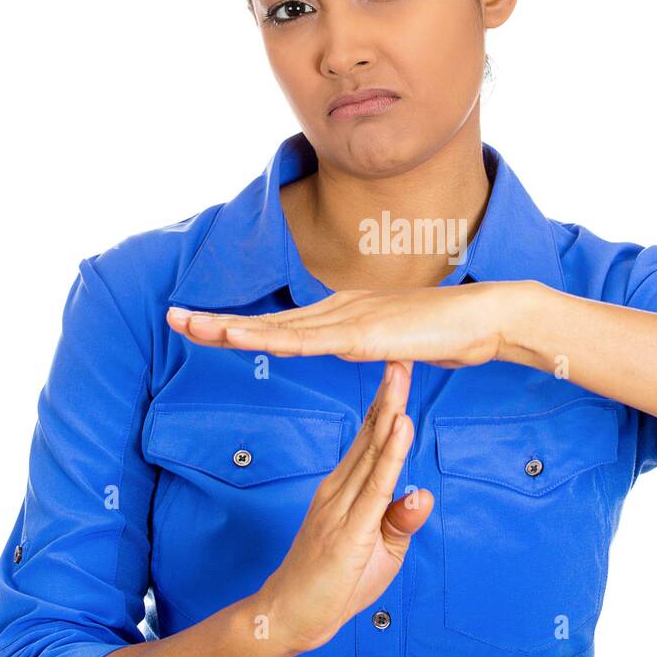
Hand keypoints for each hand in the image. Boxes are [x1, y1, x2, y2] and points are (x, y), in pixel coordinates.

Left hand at [166, 280, 520, 368]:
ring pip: (278, 327)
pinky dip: (273, 339)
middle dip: (217, 321)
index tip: (200, 325)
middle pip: (267, 320)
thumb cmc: (446, 332)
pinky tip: (245, 339)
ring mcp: (349, 320)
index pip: (279, 324)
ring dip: (231, 327)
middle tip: (172, 317)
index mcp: (341, 315)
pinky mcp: (365, 335)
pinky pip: (310, 340)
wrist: (485, 317)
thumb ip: (367, 343)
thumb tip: (348, 346)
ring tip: (191, 325)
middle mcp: (337, 310)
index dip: (237, 326)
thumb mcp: (393, 342)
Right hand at [253, 360, 432, 655]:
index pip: (369, 439)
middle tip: (403, 351)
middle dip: (389, 393)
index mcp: (344, 490)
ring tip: (402, 374)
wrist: (287, 619)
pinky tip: (402, 427)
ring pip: (372, 451)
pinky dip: (391, 454)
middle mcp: (339, 489)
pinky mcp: (347, 531)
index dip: (386, 405)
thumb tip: (422, 493)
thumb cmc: (331, 586)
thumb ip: (399, 520)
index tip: (400, 371)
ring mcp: (339, 507)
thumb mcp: (379, 551)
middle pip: (370, 434)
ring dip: (391, 410)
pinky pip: (375, 486)